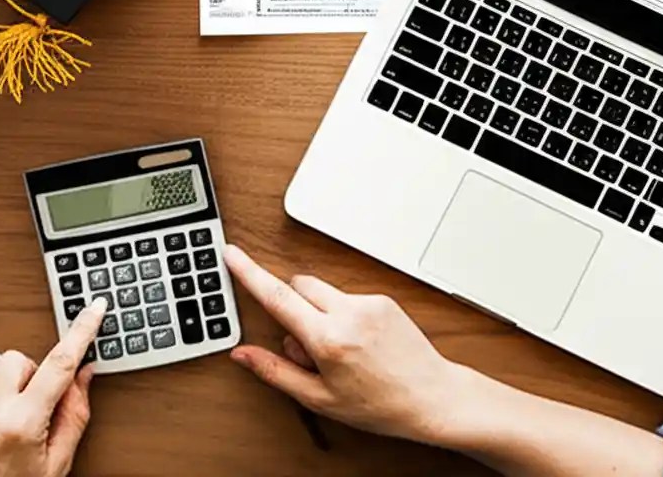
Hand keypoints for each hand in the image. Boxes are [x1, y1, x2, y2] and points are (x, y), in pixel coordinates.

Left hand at [0, 299, 105, 476]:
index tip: (93, 308)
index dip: (81, 331)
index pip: (60, 364)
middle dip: (32, 373)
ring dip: (1, 373)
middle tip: (34, 401)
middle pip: (19, 356)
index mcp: (23, 424)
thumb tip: (85, 375)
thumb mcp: (58, 463)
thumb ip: (75, 414)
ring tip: (5, 401)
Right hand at [224, 245, 471, 442]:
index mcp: (328, 340)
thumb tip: (242, 354)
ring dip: (318, 311)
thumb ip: (276, 371)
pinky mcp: (384, 299)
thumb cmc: (380, 406)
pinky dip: (342, 313)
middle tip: (304, 344)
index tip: (230, 255)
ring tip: (338, 349)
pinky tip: (359, 342)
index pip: (277, 297)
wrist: (432, 397)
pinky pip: (347, 296)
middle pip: (298, 286)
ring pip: (323, 291)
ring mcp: (369, 303)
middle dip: (290, 305)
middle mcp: (349, 313)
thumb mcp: (319, 398)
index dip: (248, 273)